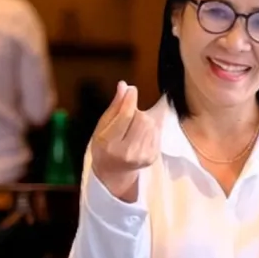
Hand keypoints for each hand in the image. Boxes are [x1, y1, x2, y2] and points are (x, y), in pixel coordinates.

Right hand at [91, 81, 159, 200]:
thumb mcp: (102, 127)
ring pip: (151, 124)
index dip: (130, 100)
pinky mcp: (153, 156)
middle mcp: (128, 152)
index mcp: (110, 144)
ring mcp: (142, 156)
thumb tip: (123, 85)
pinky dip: (150, 128)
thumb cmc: (104, 146)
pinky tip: (140, 134)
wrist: (114, 172)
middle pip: (141, 119)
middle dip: (136, 111)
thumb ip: (114, 107)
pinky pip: (157, 132)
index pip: (125, 116)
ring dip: (144, 119)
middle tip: (128, 115)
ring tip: (132, 127)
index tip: (132, 90)